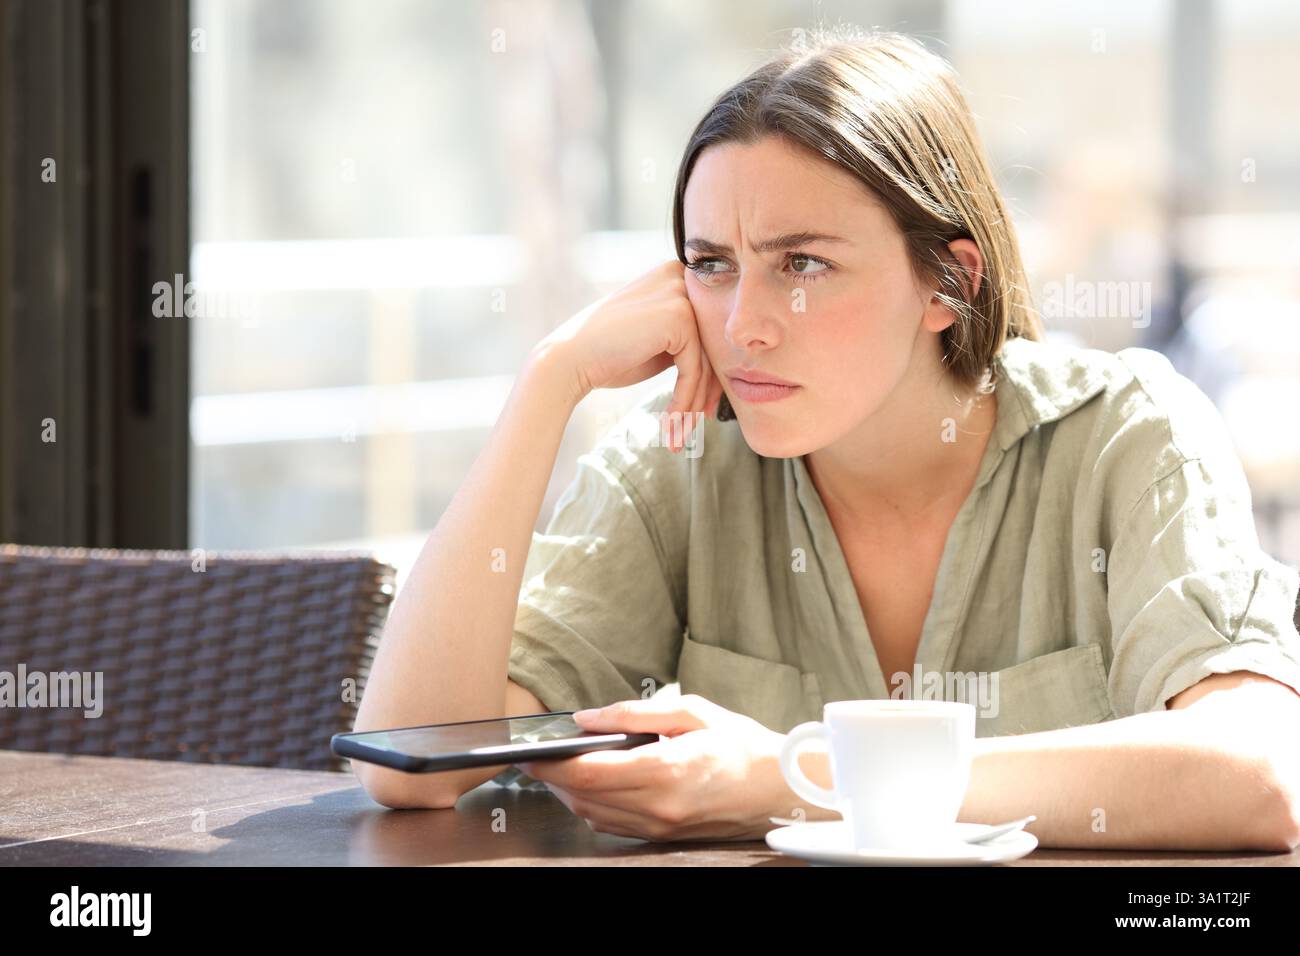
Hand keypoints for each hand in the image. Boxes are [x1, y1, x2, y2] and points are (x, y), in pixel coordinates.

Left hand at [516, 694, 797, 841]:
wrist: (779, 787)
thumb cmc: (742, 745)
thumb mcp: (691, 712)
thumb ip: (634, 713)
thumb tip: (588, 717)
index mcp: (665, 770)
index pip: (589, 773)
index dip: (552, 764)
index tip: (532, 751)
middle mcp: (658, 806)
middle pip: (583, 798)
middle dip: (552, 779)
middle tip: (538, 757)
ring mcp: (660, 827)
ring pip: (592, 816)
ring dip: (569, 794)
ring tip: (562, 768)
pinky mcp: (663, 836)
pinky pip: (613, 826)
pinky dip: (593, 807)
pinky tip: (594, 786)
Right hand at [531, 260, 722, 450]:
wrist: (569, 360)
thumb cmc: (608, 355)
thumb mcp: (656, 341)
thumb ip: (687, 342)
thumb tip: (725, 368)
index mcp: (675, 275)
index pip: (706, 329)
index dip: (708, 373)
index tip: (702, 409)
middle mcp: (680, 277)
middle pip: (711, 344)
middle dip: (706, 391)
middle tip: (697, 424)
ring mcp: (680, 295)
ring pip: (705, 362)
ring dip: (693, 404)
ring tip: (680, 434)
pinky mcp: (679, 318)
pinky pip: (693, 370)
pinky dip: (684, 401)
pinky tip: (669, 424)